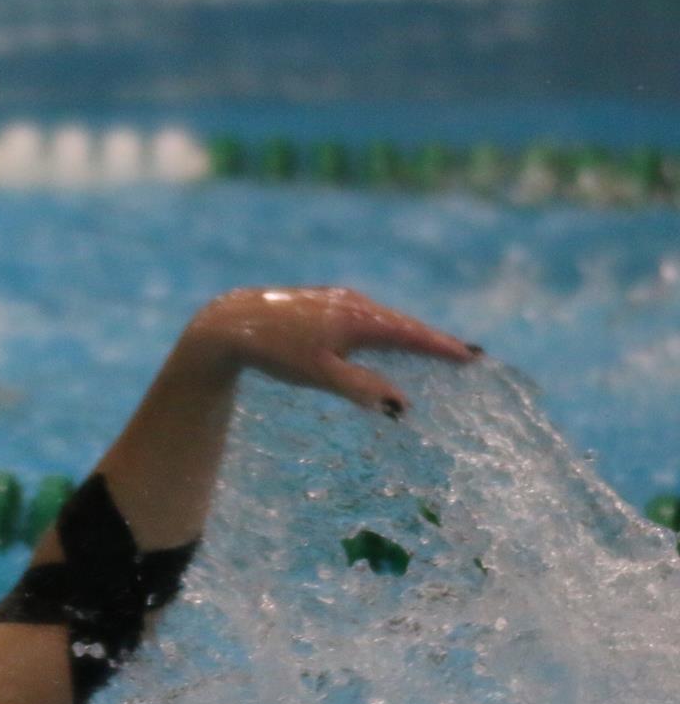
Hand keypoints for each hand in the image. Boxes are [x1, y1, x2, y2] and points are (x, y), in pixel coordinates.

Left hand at [176, 287, 478, 416]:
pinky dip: (384, 328)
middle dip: (432, 340)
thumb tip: (403, 405)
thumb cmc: (275, 352)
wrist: (230, 324)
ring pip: (382, 319)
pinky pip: (365, 316)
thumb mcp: (320, 376)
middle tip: (465, 354)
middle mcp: (354, 302)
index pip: (412, 335)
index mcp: (359, 319)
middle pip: (402, 325)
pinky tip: (384, 337)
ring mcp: (337, 298)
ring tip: (433, 348)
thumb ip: (362, 388)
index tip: (472, 357)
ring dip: (408, 334)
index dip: (443, 347)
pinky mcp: (322, 301)